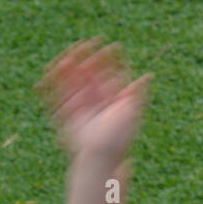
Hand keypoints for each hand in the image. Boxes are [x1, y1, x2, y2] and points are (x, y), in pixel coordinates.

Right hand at [36, 37, 152, 160]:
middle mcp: (98, 99)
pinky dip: (56, 81)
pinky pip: (61, 93)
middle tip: (82, 45)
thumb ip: (137, 94)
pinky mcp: (69, 111)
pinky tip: (53, 68)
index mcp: (114, 98)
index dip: (107, 57)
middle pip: (91, 73)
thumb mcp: (131, 114)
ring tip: (67, 56)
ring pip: (75, 80)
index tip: (106, 44)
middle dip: (86, 58)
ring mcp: (83, 104)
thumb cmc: (118, 140)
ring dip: (70, 67)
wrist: (99, 159)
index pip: (110, 72)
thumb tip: (149, 75)